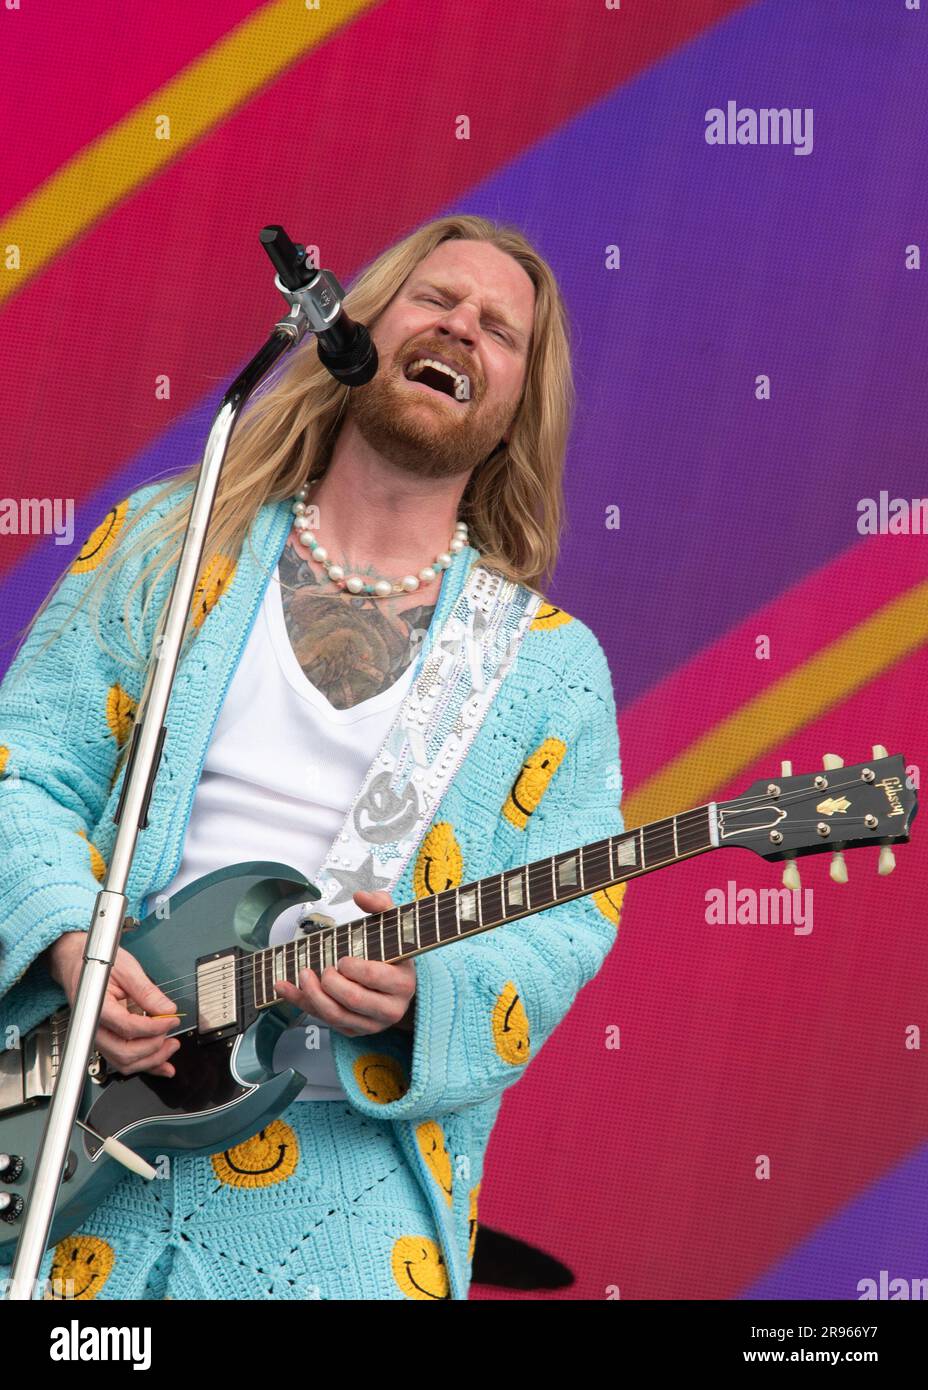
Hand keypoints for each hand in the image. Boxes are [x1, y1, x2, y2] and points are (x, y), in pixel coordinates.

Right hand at [46, 931, 181, 1078]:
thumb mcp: (126, 969)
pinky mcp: (106, 1041)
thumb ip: (147, 991)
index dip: (154, 1027)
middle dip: (153, 1046)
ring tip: (171, 1045)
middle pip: (125, 1052)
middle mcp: (94, 1028)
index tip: (172, 1019)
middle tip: (171, 1030)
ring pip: (124, 1063)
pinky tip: (163, 1066)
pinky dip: (145, 1065)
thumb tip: (166, 1009)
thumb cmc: (98, 964)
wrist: (77, 965)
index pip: (128, 1027)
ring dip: (151, 1060)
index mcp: (97, 1008)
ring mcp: (98, 1037)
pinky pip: (123, 1061)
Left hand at [273, 891, 416, 1037]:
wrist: (397, 984)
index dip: (354, 969)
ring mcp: (371, 1024)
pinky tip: (285, 987)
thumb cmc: (392, 953)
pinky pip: (324, 1021)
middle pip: (353, 999)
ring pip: (336, 1015)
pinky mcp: (353, 1030)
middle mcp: (390, 1009)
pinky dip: (301, 1003)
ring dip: (313, 995)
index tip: (342, 959)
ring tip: (303, 974)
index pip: (376, 978)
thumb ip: (380, 905)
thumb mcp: (392, 926)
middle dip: (330, 983)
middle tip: (324, 967)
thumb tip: (360, 895)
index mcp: (403, 983)